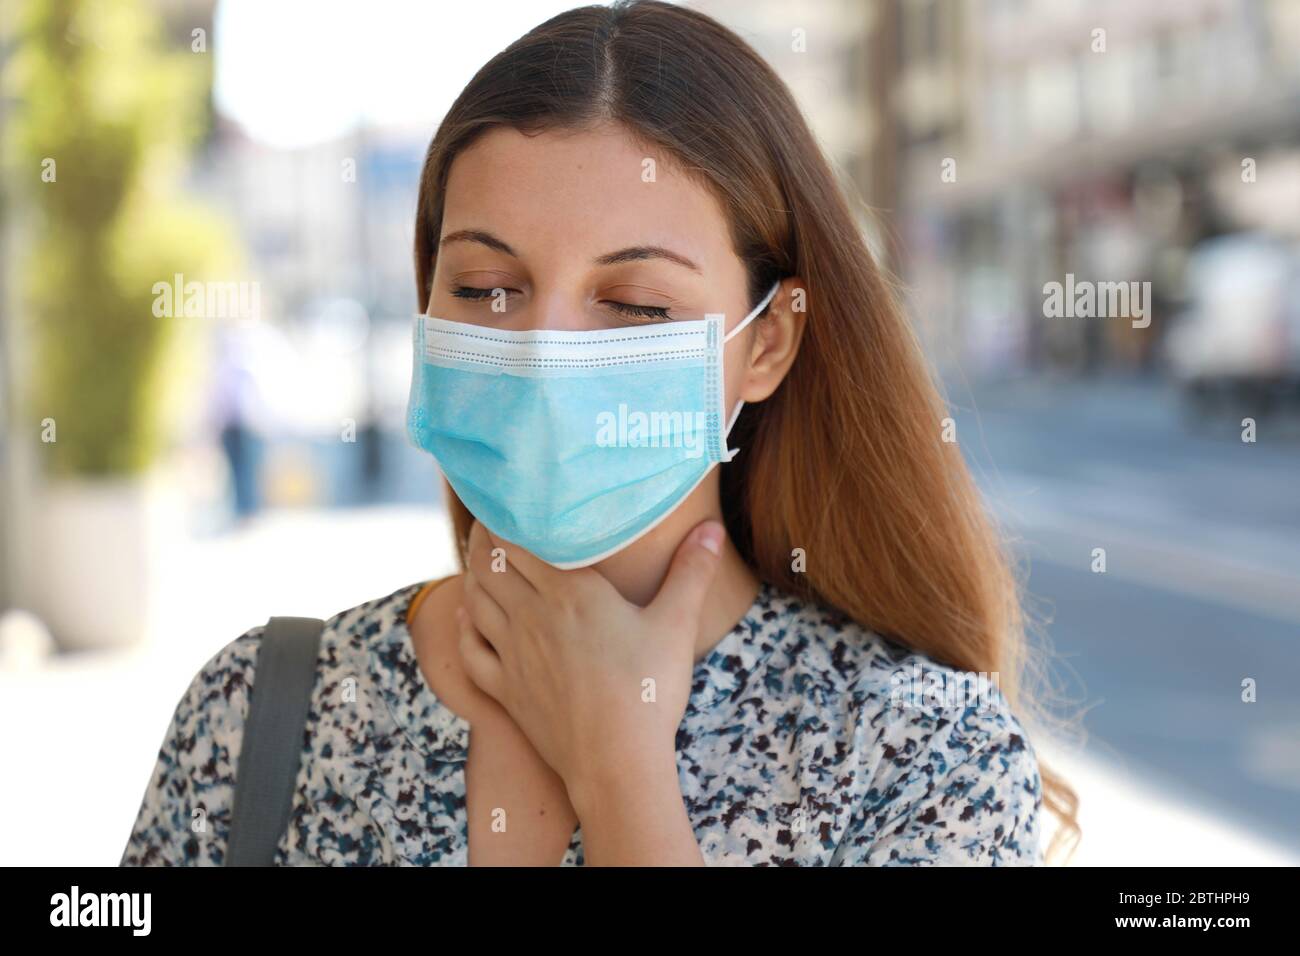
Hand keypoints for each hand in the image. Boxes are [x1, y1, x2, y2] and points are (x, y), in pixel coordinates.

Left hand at [455, 517, 724, 809]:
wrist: (615, 763)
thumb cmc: (648, 691)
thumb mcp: (675, 625)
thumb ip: (691, 573)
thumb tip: (712, 529)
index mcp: (568, 592)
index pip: (519, 542)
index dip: (503, 518)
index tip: (502, 501)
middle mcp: (531, 616)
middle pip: (490, 566)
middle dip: (484, 540)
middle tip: (487, 523)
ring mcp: (513, 654)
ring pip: (476, 602)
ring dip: (473, 576)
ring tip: (478, 561)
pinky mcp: (505, 690)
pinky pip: (470, 650)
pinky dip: (463, 626)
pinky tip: (465, 616)